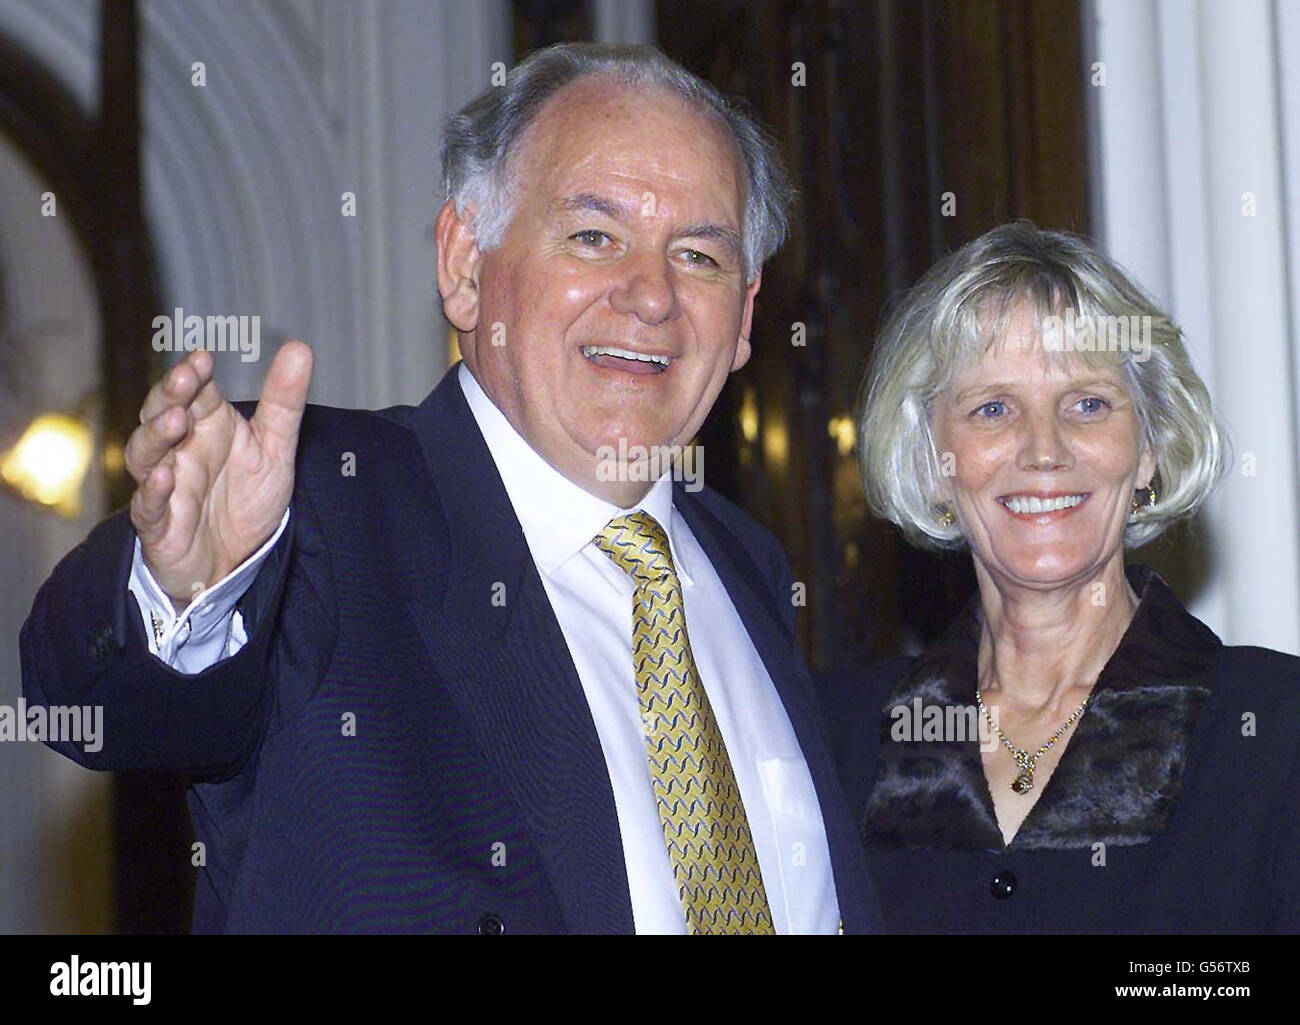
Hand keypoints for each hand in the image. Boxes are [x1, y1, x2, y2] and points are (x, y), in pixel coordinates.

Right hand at [126, 341, 312, 610]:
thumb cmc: (246, 500)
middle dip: (169, 393)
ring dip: (156, 435)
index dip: (194, 373)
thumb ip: (283, 401)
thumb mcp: (275, 449)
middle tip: (185, 376)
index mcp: (206, 426)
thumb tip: (299, 347)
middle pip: (160, 413)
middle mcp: (179, 450)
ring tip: (176, 420)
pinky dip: (152, 491)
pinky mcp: (158, 525)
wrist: (234, 564)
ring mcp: (164, 486)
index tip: (203, 357)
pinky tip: (164, 478)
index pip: (195, 391)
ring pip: (144, 454)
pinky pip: (147, 506)